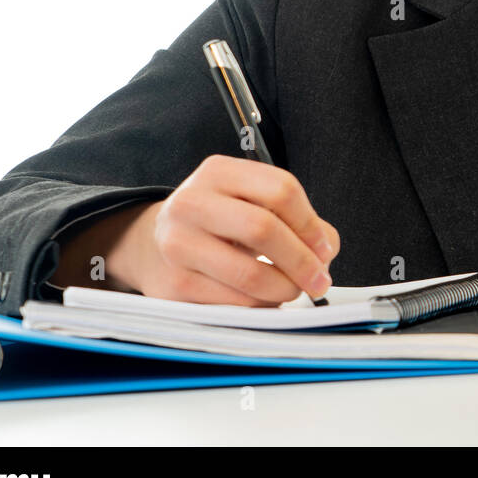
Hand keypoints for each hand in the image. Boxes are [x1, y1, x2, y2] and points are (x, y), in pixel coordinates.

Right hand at [110, 155, 339, 304]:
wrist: (151, 244)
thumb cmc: (215, 222)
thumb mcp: (248, 202)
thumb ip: (293, 218)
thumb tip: (326, 249)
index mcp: (219, 172)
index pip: (280, 190)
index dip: (310, 223)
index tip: (326, 247)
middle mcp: (193, 202)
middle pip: (264, 229)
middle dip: (302, 261)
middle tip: (319, 279)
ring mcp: (179, 243)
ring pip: (249, 274)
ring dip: (284, 288)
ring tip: (294, 289)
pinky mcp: (174, 284)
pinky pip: (233, 302)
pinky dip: (259, 305)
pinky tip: (265, 298)